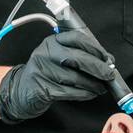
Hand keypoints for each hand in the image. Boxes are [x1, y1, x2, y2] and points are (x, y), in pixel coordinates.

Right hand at [0, 29, 117, 123]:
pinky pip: (70, 92)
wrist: (22, 90)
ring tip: (101, 87)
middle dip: (98, 68)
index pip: (77, 38)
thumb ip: (80, 55)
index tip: (107, 57)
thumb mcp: (58, 56)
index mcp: (52, 41)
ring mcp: (43, 71)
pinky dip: (84, 93)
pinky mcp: (43, 88)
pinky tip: (90, 93)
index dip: (95, 48)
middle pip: (78, 59)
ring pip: (76, 78)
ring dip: (93, 84)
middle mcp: (46, 53)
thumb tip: (107, 61)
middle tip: (110, 75)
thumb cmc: (47, 72)